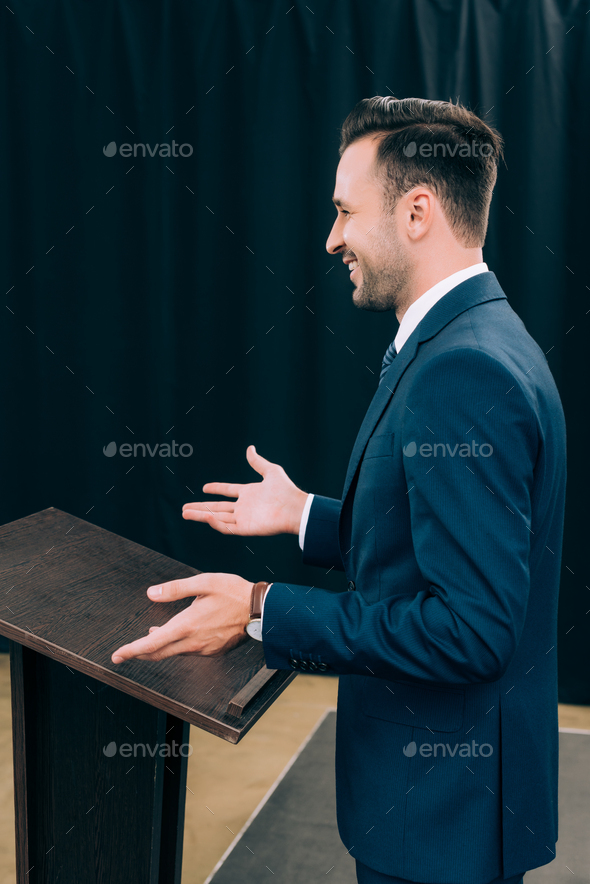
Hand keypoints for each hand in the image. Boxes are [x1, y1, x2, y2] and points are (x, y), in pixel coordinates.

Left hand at [110, 572, 252, 662]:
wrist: (260, 610)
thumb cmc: (234, 593)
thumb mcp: (203, 582)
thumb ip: (175, 589)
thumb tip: (151, 593)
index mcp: (187, 625)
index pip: (152, 644)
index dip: (132, 651)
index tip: (117, 656)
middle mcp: (193, 642)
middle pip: (158, 654)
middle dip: (139, 653)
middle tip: (125, 653)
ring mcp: (204, 649)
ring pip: (174, 653)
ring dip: (159, 647)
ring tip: (151, 636)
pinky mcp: (213, 651)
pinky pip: (188, 651)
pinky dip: (176, 646)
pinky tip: (177, 635)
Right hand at [182, 445, 307, 536]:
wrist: (294, 508)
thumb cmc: (286, 490)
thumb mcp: (271, 471)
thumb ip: (257, 462)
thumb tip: (250, 448)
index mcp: (249, 493)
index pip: (228, 491)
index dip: (216, 489)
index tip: (204, 488)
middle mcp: (244, 507)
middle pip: (217, 508)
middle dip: (200, 508)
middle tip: (184, 508)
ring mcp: (244, 518)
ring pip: (217, 518)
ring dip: (201, 515)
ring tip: (185, 513)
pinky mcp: (246, 529)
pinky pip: (226, 528)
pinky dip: (215, 523)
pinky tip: (205, 516)